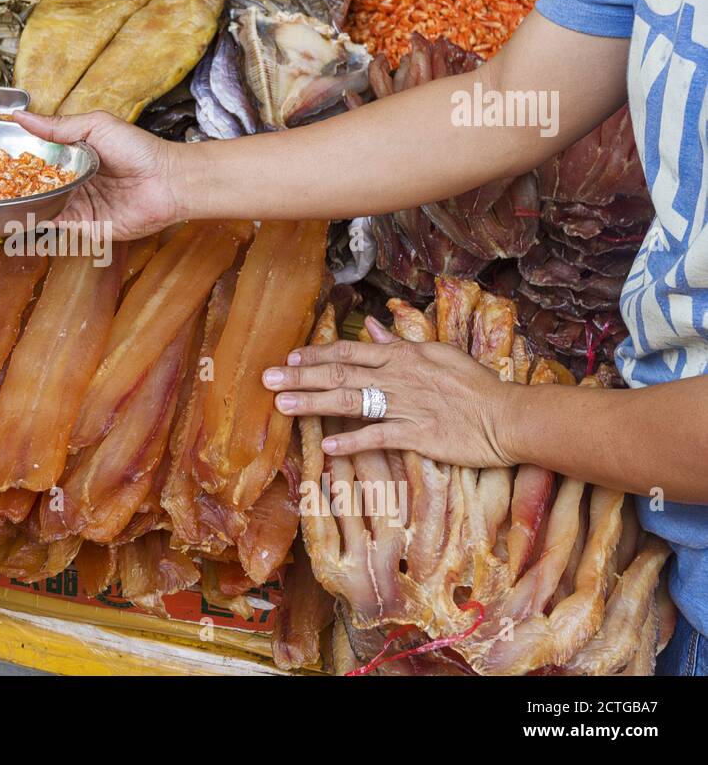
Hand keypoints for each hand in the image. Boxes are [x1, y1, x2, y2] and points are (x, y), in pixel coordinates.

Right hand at [13, 109, 182, 240]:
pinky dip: (40, 222)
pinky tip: (20, 218)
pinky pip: (58, 226)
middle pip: (39, 185)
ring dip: (24, 205)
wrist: (167, 182)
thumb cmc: (138, 150)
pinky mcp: (86, 226)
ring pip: (44, 206)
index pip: (40, 159)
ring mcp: (79, 205)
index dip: (19, 159)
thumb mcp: (95, 126)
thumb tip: (22, 117)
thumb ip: (59, 126)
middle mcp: (75, 182)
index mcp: (75, 157)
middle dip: (16, 185)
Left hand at [263, 316, 516, 467]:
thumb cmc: (474, 385)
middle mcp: (398, 378)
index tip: (288, 357)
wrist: (507, 415)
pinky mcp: (418, 435)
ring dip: (313, 403)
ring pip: (351, 401)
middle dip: (300, 376)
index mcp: (402, 356)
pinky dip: (352, 440)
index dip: (316, 354)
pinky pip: (379, 436)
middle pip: (340, 373)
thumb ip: (399, 343)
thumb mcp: (437, 354)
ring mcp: (406, 406)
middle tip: (267, 378)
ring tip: (282, 405)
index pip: (350, 351)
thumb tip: (370, 328)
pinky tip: (327, 445)